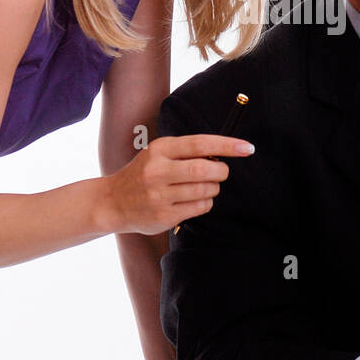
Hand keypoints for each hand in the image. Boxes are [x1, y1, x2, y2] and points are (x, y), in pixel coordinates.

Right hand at [98, 134, 253, 235]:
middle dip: (222, 171)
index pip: (200, 144)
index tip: (247, 147)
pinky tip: (195, 200)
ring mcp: (159, 195)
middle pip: (205, 169)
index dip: (227, 145)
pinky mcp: (163, 216)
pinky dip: (205, 203)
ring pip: (205, 190)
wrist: (112, 202)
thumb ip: (186, 152)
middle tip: (221, 172)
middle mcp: (158, 171)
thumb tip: (224, 154)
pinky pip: (199, 208)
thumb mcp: (158, 154)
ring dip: (213, 188)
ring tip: (203, 187)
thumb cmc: (144, 174)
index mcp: (160, 149)